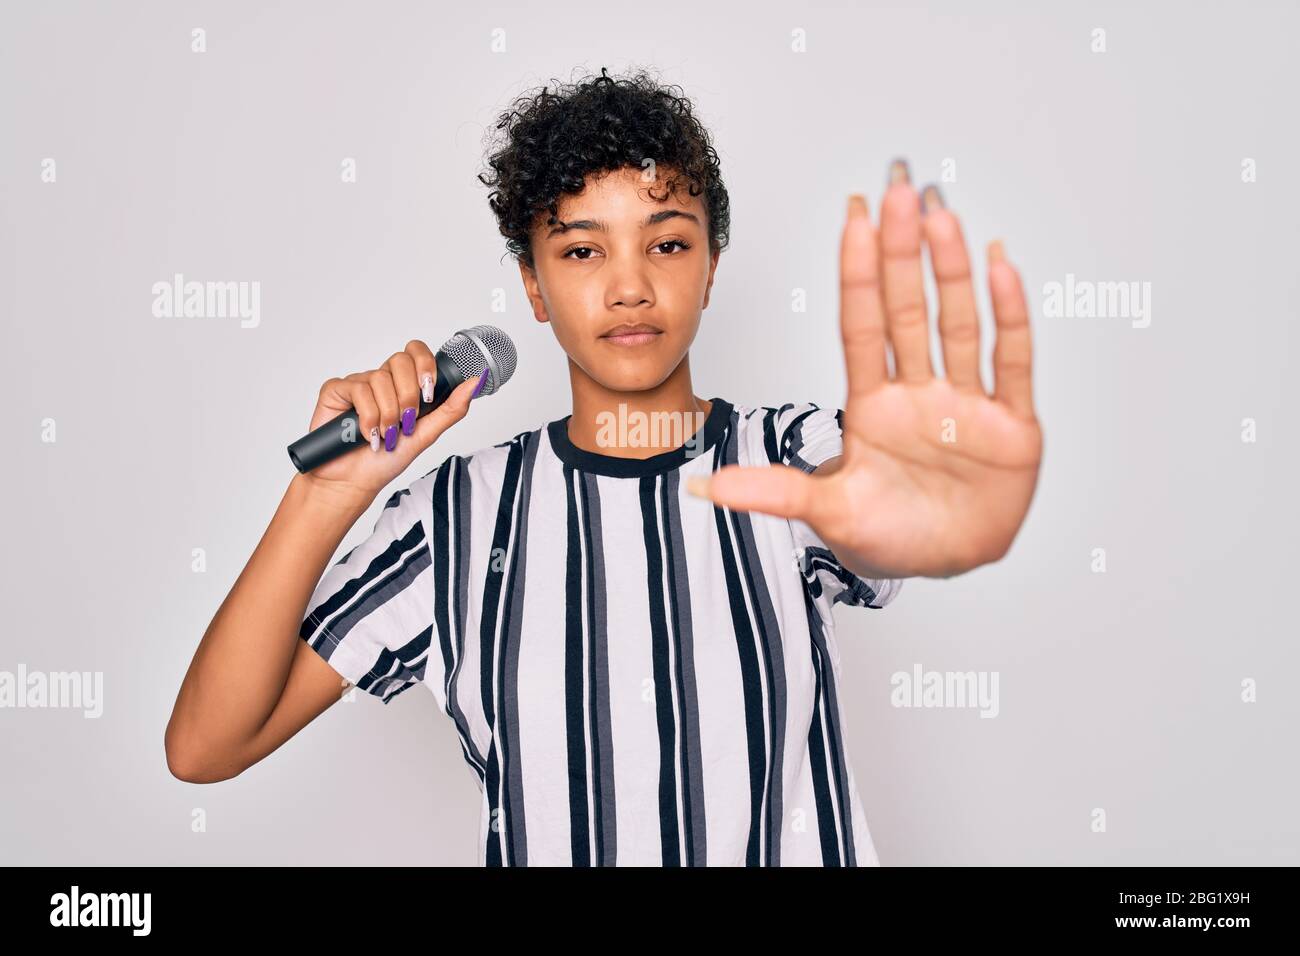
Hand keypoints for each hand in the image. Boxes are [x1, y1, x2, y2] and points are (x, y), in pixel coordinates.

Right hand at [300, 340, 483, 505]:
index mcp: (403, 386)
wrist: (354, 482)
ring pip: (379, 378)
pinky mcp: (336, 390)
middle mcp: (381, 381)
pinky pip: (357, 388)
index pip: (417, 353)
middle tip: (406, 421)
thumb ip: (451, 408)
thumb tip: (476, 381)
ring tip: (385, 436)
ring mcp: (358, 384)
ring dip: (388, 413)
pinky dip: (367, 415)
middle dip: (408, 395)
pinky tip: (367, 434)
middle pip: (400, 360)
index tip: (428, 393)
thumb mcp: (426, 434)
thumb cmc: (387, 460)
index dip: (425, 366)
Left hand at [693, 160, 1042, 578]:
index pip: (862, 326)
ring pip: (958, 323)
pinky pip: (1010, 361)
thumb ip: (774, 494)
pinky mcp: (1011, 426)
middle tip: (898, 188)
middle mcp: (918, 393)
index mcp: (872, 406)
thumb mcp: (829, 514)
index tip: (853, 217)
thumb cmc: (888, 534)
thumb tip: (703, 486)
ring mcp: (966, 405)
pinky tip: (1000, 263)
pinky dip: (1009, 314)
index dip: (860, 272)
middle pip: (908, 310)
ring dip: (952, 270)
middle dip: (902, 250)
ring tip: (941, 212)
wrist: (945, 568)